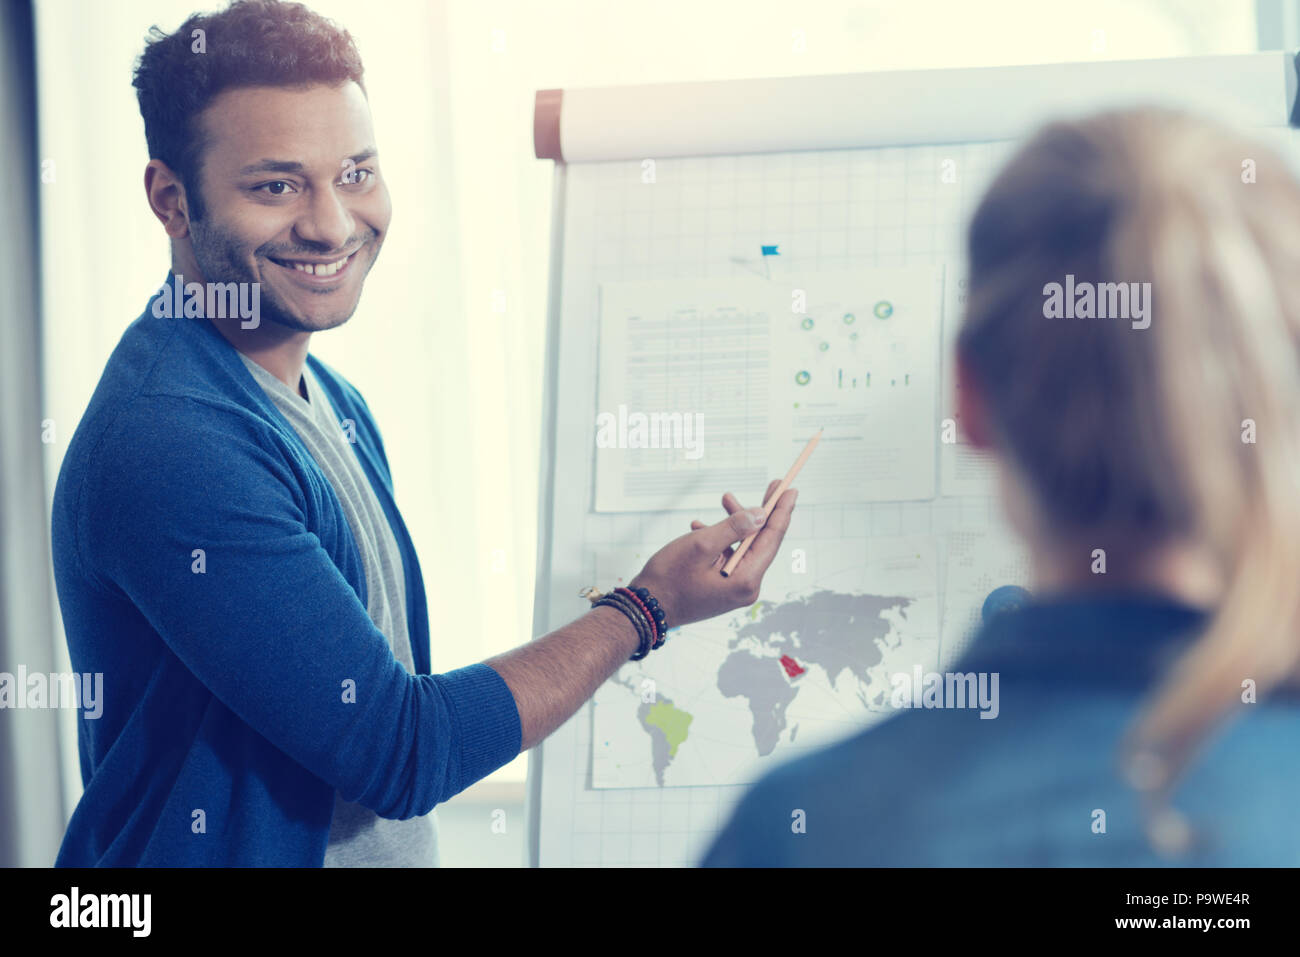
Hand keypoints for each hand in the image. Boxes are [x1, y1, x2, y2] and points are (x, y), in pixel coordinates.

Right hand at [628, 479, 796, 628]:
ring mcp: (734, 589)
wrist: (645, 609)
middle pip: (761, 542)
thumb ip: (734, 527)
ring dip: (734, 524)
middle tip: (771, 486)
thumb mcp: (701, 545)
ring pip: (743, 547)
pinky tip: (701, 527)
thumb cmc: (669, 578)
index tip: (790, 489)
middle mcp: (746, 587)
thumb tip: (761, 515)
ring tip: (724, 500)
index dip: (781, 511)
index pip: (772, 539)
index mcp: (746, 580)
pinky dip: (720, 540)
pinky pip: (729, 557)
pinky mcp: (722, 587)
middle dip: (761, 513)